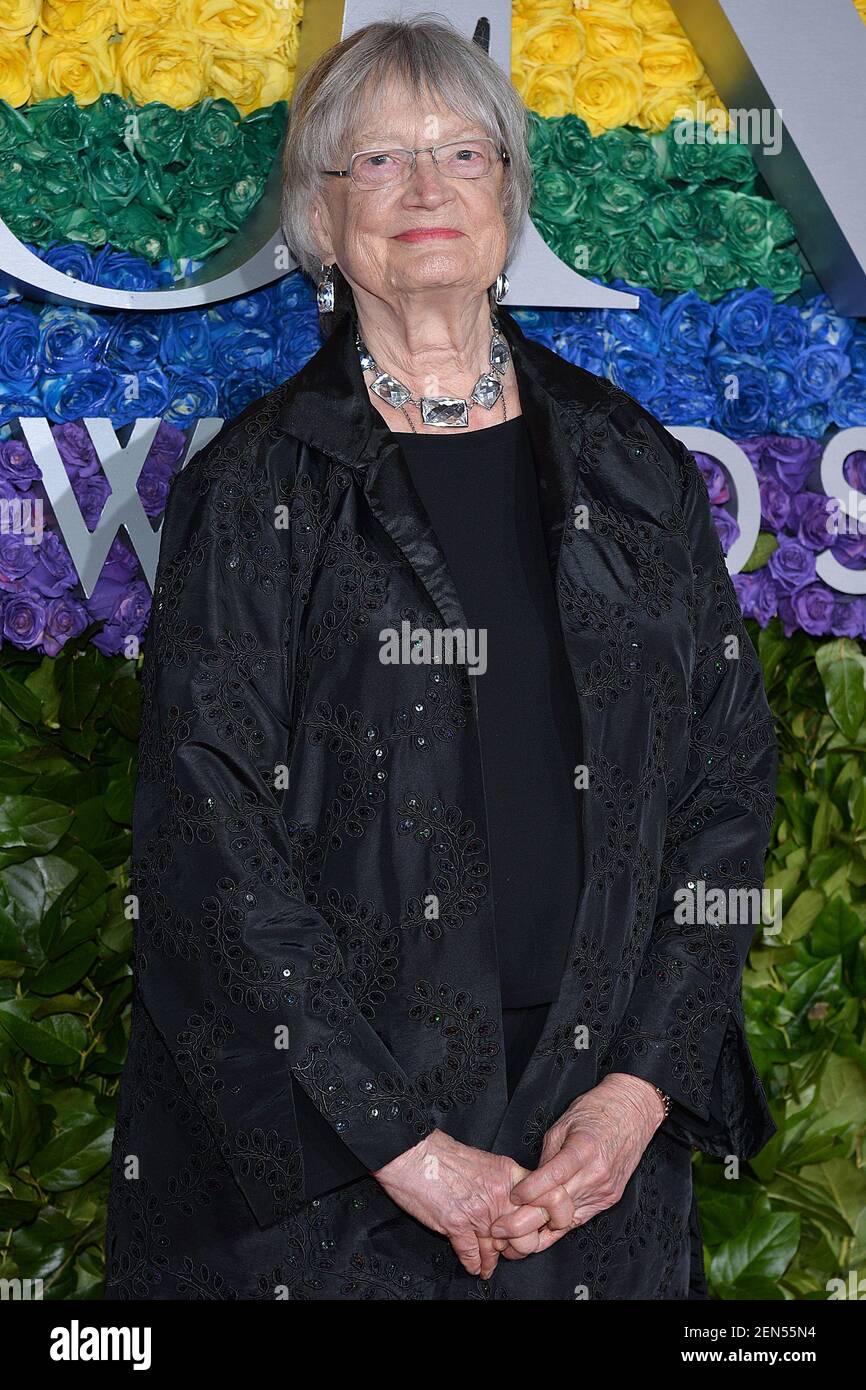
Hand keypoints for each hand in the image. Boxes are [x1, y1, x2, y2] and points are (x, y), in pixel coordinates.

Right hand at [371, 1128, 550, 1278]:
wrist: (413, 1154)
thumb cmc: (441, 1154)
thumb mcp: (483, 1160)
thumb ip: (500, 1182)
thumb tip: (507, 1203)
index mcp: (507, 1175)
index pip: (541, 1204)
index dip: (541, 1221)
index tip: (536, 1228)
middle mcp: (497, 1195)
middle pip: (523, 1234)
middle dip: (518, 1247)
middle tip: (511, 1250)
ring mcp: (478, 1212)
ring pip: (497, 1247)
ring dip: (493, 1258)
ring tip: (490, 1264)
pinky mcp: (456, 1225)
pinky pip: (471, 1253)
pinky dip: (473, 1263)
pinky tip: (474, 1266)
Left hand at [490, 1073, 665, 1257]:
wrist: (632, 1112)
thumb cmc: (597, 1111)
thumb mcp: (563, 1125)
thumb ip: (547, 1157)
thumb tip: (531, 1183)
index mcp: (584, 1150)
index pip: (552, 1178)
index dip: (529, 1191)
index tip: (513, 1196)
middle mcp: (597, 1174)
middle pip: (557, 1208)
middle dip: (525, 1221)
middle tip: (501, 1228)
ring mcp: (605, 1190)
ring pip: (567, 1219)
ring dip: (541, 1226)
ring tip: (515, 1231)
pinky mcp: (609, 1199)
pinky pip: (580, 1217)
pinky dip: (559, 1223)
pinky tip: (541, 1226)